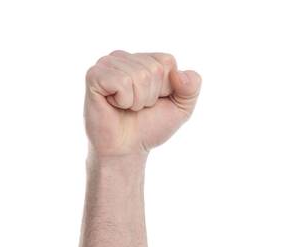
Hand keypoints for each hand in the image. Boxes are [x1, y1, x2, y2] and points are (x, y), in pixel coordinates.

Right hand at [84, 51, 201, 157]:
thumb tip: (180, 75)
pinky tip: (114, 105)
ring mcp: (107, 63)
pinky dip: (124, 101)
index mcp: (143, 59)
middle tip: (137, 107)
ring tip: (126, 107)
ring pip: (138, 76)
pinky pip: (121, 82)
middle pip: (153, 69)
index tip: (153, 102)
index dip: (167, 88)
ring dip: (137, 101)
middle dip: (151, 96)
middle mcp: (124, 57)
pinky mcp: (94, 75)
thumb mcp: (180, 110)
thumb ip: (191, 89)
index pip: (167, 61)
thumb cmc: (149, 128)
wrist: (126, 150)